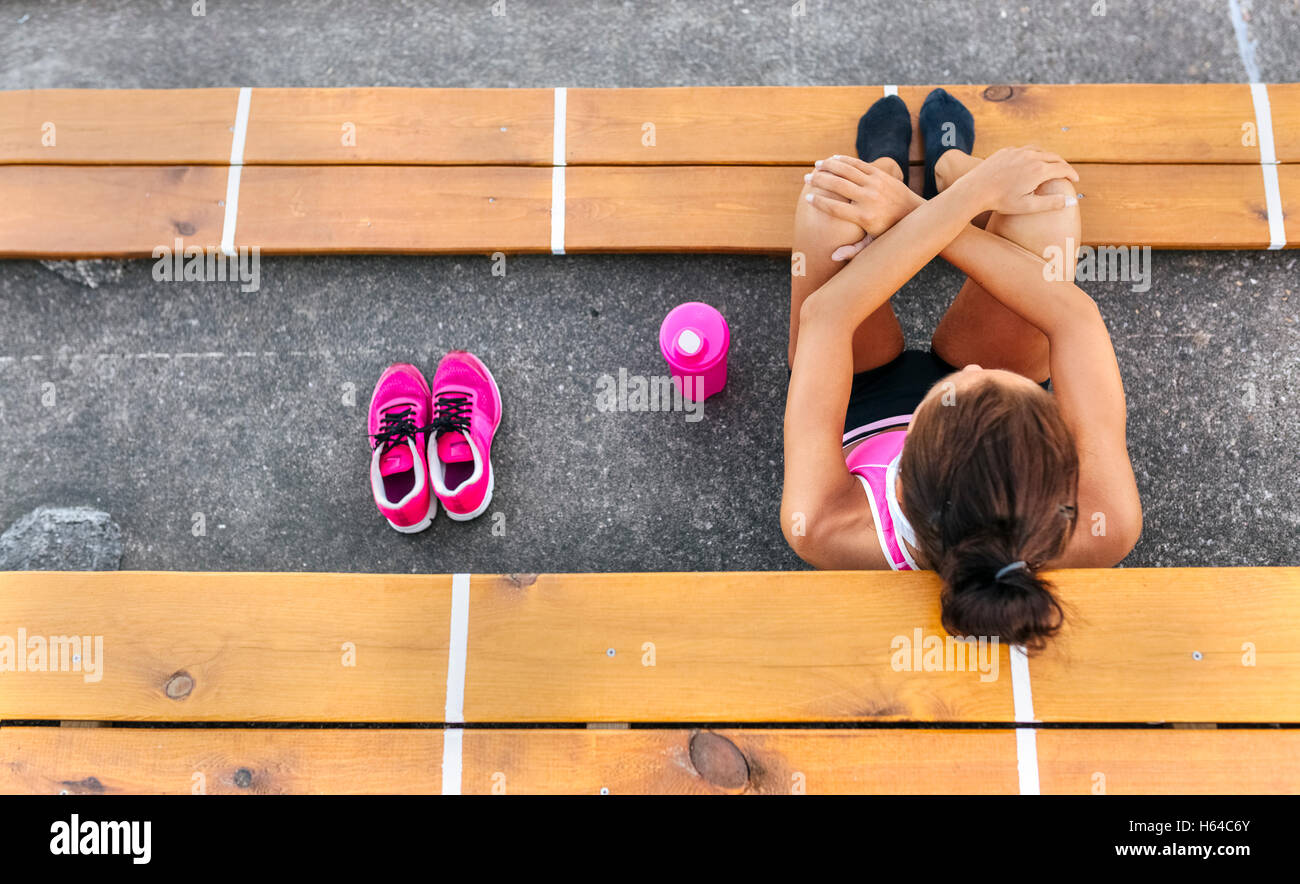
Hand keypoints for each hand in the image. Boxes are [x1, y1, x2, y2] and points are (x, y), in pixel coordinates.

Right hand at [804, 156, 924, 258]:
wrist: (913, 213)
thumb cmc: (888, 232)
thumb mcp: (872, 245)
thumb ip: (853, 251)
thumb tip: (833, 256)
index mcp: (864, 217)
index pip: (835, 208)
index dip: (819, 202)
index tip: (807, 198)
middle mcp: (869, 198)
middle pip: (838, 185)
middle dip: (819, 180)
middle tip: (806, 178)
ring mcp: (875, 184)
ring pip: (847, 171)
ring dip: (829, 166)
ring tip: (816, 165)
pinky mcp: (880, 174)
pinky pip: (859, 164)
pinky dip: (844, 160)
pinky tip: (832, 159)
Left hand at [959, 146, 1078, 214]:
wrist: (974, 189)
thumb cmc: (1000, 201)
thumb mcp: (1027, 206)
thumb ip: (1050, 203)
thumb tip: (1070, 201)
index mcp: (1038, 170)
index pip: (1063, 169)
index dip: (1071, 174)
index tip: (1075, 180)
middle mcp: (1030, 156)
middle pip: (1054, 157)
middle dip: (1063, 165)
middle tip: (1066, 173)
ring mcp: (1017, 151)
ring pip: (1040, 150)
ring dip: (1049, 157)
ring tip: (1052, 166)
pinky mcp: (1006, 150)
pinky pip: (1025, 150)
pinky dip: (1033, 155)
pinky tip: (1032, 162)